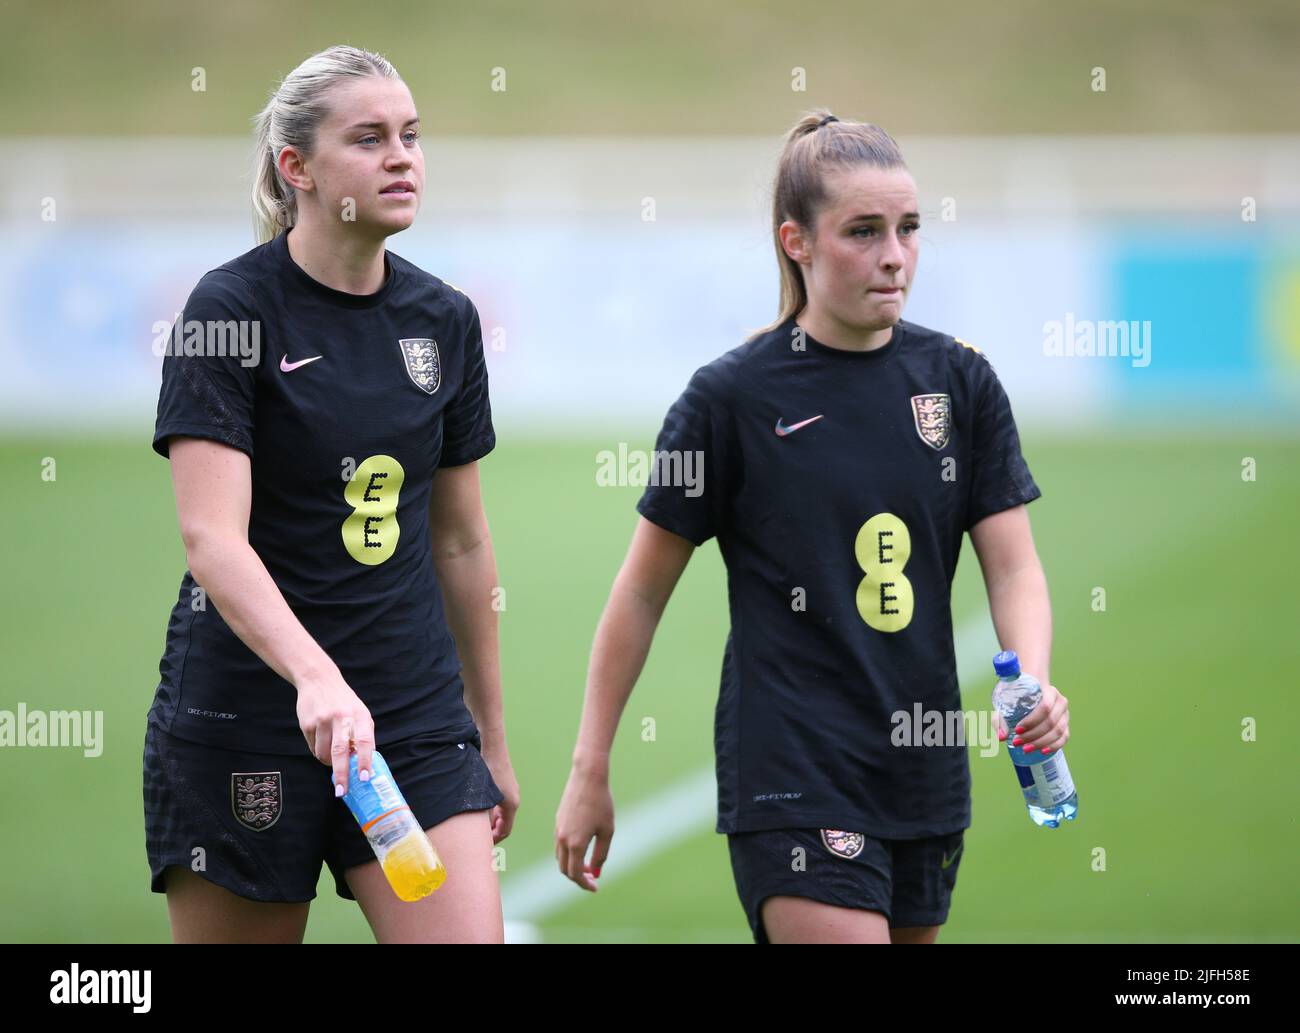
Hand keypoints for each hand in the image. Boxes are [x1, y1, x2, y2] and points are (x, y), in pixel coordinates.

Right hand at [294, 671, 374, 795]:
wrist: (319, 680)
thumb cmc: (345, 702)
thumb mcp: (360, 714)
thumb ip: (363, 736)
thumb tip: (362, 766)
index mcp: (360, 716)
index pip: (364, 742)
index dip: (364, 761)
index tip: (364, 778)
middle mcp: (341, 718)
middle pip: (340, 752)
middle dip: (341, 775)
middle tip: (342, 791)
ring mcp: (322, 721)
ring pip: (323, 754)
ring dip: (327, 761)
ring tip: (331, 755)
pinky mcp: (307, 724)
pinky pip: (313, 747)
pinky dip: (318, 750)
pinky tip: (321, 739)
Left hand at [480, 742, 518, 843]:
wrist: (493, 747)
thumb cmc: (489, 771)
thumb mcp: (485, 797)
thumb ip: (485, 816)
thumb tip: (482, 832)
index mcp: (512, 805)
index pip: (506, 830)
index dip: (495, 840)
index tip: (483, 845)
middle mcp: (514, 799)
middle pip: (505, 822)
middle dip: (493, 831)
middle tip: (479, 837)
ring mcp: (511, 791)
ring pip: (503, 813)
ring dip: (492, 820)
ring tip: (477, 824)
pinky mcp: (506, 784)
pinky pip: (501, 803)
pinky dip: (493, 810)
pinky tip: (480, 808)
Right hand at [555, 764, 614, 891]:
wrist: (587, 777)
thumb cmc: (601, 803)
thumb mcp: (607, 831)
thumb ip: (601, 854)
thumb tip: (595, 872)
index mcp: (575, 844)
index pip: (575, 874)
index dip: (585, 884)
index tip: (595, 887)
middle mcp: (562, 839)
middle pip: (565, 869)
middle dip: (578, 877)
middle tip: (593, 879)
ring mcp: (558, 829)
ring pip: (560, 857)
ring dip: (572, 865)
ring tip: (588, 865)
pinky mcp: (558, 820)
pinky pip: (560, 844)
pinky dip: (568, 853)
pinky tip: (582, 848)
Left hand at [1002, 681, 1068, 755]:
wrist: (1032, 692)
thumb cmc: (1018, 697)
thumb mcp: (1007, 703)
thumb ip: (1000, 719)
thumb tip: (1001, 737)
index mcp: (1048, 691)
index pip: (1045, 707)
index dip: (1032, 721)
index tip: (1017, 730)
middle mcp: (1060, 702)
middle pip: (1051, 721)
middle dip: (1033, 735)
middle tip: (1017, 742)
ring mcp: (1065, 714)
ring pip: (1058, 731)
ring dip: (1041, 742)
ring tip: (1025, 748)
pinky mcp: (1066, 725)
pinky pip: (1064, 737)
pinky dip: (1054, 745)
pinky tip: (1043, 751)